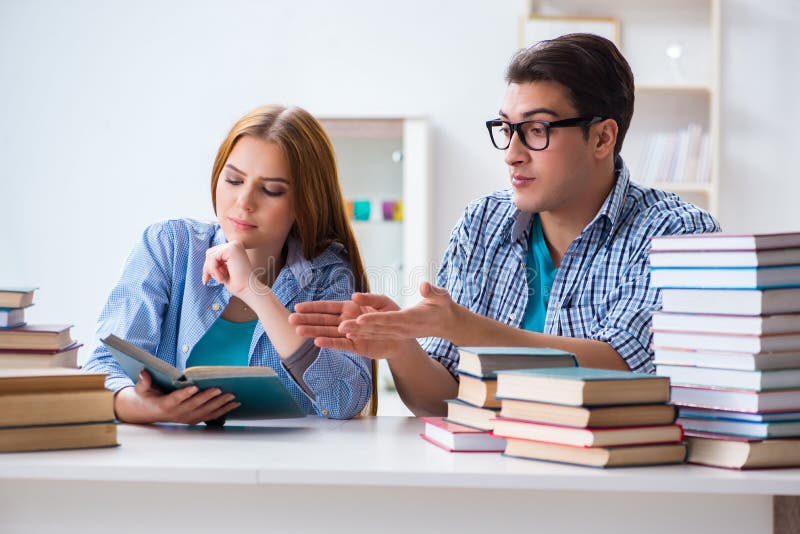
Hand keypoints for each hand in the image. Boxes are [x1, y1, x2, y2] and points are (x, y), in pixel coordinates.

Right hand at [114, 370, 240, 424]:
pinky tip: (234, 403)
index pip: (175, 400)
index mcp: (164, 405)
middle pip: (194, 406)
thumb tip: (143, 373)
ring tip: (231, 396)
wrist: (147, 412)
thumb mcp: (141, 389)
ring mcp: (187, 418)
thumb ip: (143, 382)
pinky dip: (223, 410)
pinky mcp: (194, 418)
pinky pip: (210, 416)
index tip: (193, 387)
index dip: (184, 395)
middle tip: (220, 389)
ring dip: (219, 404)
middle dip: (208, 397)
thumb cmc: (146, 396)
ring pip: (205, 412)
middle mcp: (177, 414)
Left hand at [202, 241, 258, 297]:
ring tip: (221, 278)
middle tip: (207, 280)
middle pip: (210, 252)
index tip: (206, 279)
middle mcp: (235, 244)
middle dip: (207, 267)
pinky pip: (213, 258)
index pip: (214, 253)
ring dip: (211, 269)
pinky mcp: (231, 249)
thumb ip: (216, 264)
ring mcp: (234, 245)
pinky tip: (222, 278)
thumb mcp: (223, 271)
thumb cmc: (238, 284)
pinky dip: (213, 270)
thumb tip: (205, 263)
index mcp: (235, 248)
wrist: (248, 289)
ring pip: (210, 255)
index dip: (208, 267)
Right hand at [289, 294, 405, 358]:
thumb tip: (353, 296)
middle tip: (290, 320)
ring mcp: (349, 334)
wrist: (403, 337)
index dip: (313, 307)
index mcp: (350, 308)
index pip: (328, 307)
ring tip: (298, 331)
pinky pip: (340, 344)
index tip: (297, 307)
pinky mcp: (355, 346)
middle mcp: (346, 321)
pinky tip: (317, 342)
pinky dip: (329, 343)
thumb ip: (370, 298)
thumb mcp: (383, 302)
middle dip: (307, 319)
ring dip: (313, 332)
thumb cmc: (392, 316)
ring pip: (327, 332)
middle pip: (323, 320)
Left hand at [345, 282, 458, 340]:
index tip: (360, 318)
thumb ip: (432, 292)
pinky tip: (350, 334)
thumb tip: (424, 285)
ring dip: (357, 332)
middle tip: (341, 327)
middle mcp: (402, 328)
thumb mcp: (441, 297)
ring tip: (340, 331)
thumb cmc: (442, 307)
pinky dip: (363, 334)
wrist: (446, 324)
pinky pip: (377, 335)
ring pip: (375, 333)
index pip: (390, 319)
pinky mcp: (396, 334)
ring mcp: (398, 333)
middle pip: (377, 328)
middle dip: (359, 328)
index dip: (374, 319)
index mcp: (411, 318)